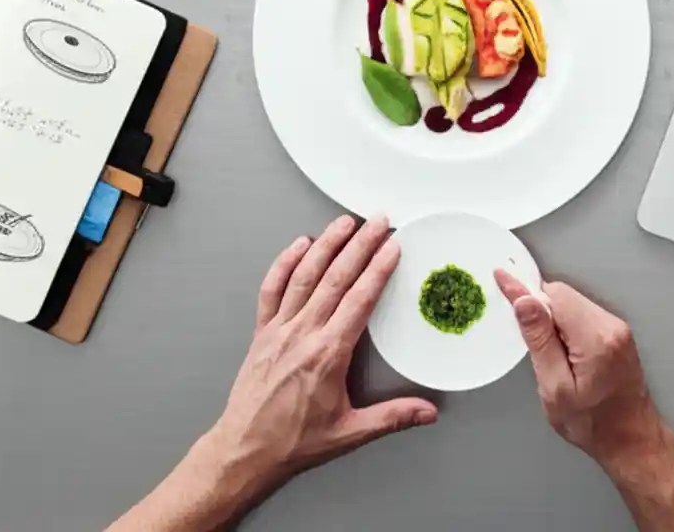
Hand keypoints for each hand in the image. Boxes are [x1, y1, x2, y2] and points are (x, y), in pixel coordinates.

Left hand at [111, 216, 437, 530]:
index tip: (393, 247)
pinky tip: (298, 246)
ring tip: (344, 222)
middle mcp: (302, 335)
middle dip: (359, 245)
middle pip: (335, 278)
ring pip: (304, 276)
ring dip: (326, 245)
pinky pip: (272, 290)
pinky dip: (284, 264)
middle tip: (378, 222)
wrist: (245, 451)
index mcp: (327, 355)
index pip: (359, 301)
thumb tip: (428, 411)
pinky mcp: (262, 333)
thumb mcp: (350, 432)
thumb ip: (392, 417)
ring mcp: (279, 330)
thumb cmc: (293, 442)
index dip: (378, 269)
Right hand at [495, 273, 673, 530]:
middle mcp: (611, 327)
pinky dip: (566, 325)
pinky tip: (563, 353)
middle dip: (540, 310)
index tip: (502, 277)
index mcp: (595, 338)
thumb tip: (525, 302)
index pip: (554, 296)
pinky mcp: (616, 334)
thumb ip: (540, 341)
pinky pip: (582, 315)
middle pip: (563, 296)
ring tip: (551, 357)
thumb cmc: (592, 423)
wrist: (631, 439)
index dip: (524, 290)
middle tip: (531, 343)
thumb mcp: (555, 388)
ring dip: (553, 319)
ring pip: (572, 304)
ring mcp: (617, 329)